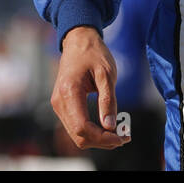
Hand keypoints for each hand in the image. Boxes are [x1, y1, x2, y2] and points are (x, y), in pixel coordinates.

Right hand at [51, 26, 129, 149]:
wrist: (78, 41)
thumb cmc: (93, 54)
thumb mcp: (106, 74)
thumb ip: (108, 101)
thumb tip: (110, 127)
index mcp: (69, 92)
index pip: (82, 128)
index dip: (103, 138)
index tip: (122, 137)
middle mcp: (59, 102)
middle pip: (79, 136)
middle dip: (102, 141)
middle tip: (125, 136)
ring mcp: (58, 105)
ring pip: (77, 135)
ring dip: (98, 139)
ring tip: (119, 133)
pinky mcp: (62, 106)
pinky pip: (76, 127)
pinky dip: (92, 132)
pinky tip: (107, 127)